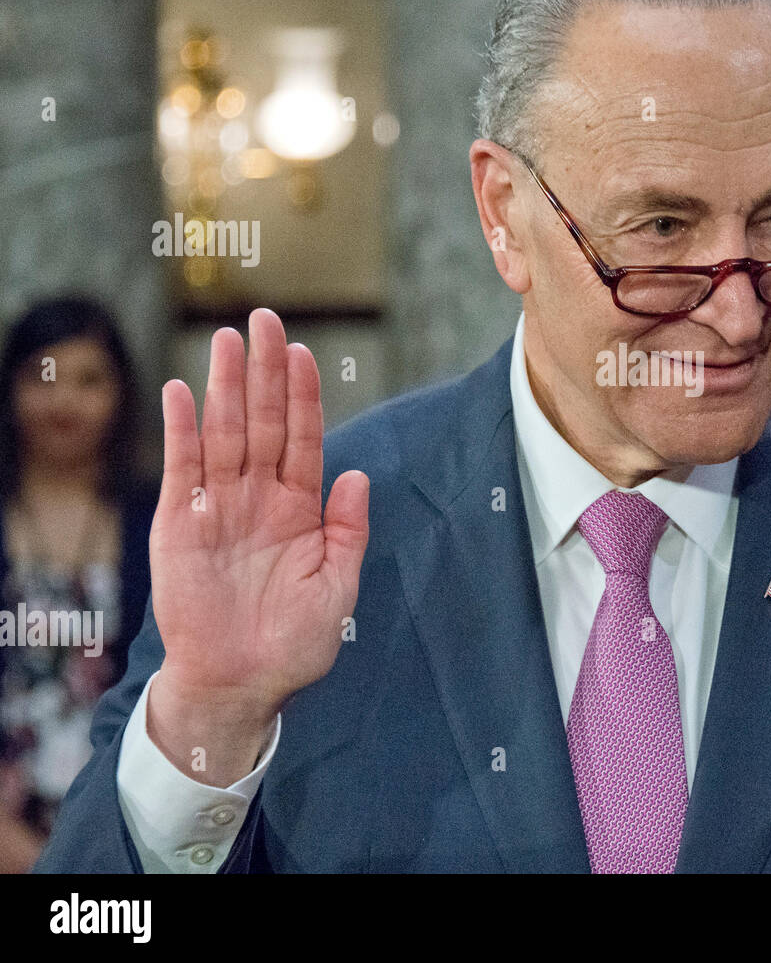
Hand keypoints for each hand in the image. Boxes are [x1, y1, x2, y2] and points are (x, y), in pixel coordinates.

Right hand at [147, 308, 368, 783]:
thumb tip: (358, 474)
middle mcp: (259, 498)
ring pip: (223, 433)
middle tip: (265, 318)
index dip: (302, 395)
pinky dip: (181, 430)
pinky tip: (183, 391)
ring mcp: (219, 507)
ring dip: (224, 386)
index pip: (302, 437)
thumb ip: (348, 530)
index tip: (304, 351)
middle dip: (264, 372)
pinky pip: (182, 468)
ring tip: (228, 339)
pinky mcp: (180, 525)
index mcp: (299, 508)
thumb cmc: (294, 643)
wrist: (242, 684)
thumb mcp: (338, 586)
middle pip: (262, 421)